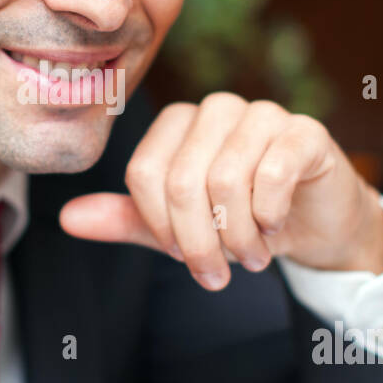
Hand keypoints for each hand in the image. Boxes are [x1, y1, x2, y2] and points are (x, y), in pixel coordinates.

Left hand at [59, 94, 382, 289]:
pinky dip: (269, 216)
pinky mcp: (304, 131)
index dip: (159, 226)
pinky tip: (276, 229)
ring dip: (238, 236)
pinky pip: (273, 174)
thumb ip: (128, 219)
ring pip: (226, 180)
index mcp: (178, 123)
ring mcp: (262, 114)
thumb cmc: (242, 217)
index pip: (144, 174)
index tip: (181, 256)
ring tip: (252, 255)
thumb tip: (67, 219)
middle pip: (181, 181)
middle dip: (198, 242)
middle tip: (217, 272)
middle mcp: (216, 109)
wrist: (315, 221)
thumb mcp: (179, 226)